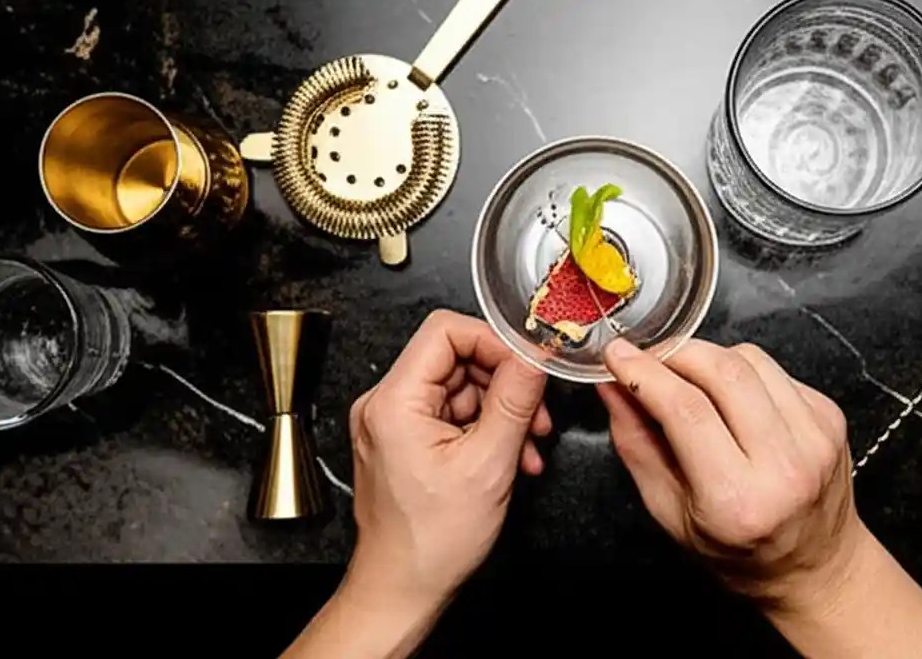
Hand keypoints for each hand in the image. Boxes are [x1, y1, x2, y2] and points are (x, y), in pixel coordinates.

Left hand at [343, 310, 550, 613]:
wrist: (402, 590)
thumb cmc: (429, 543)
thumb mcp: (489, 464)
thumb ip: (516, 401)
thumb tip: (536, 356)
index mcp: (394, 401)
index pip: (446, 331)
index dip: (494, 343)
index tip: (528, 367)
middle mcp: (385, 404)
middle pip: (456, 359)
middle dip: (505, 385)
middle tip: (536, 417)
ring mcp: (394, 423)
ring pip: (461, 388)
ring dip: (501, 413)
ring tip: (527, 449)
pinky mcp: (405, 441)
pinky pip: (453, 415)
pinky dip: (484, 431)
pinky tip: (509, 459)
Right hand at [598, 338, 860, 611]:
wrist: (815, 567)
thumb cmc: (740, 551)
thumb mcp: (669, 513)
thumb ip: (636, 445)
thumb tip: (613, 387)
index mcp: (737, 501)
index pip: (685, 411)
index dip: (645, 373)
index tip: (617, 356)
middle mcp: (784, 466)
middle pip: (723, 372)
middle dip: (676, 353)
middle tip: (650, 361)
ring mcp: (814, 437)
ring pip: (750, 360)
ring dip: (709, 358)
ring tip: (690, 381)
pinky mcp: (829, 417)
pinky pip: (774, 370)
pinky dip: (742, 373)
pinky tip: (732, 401)